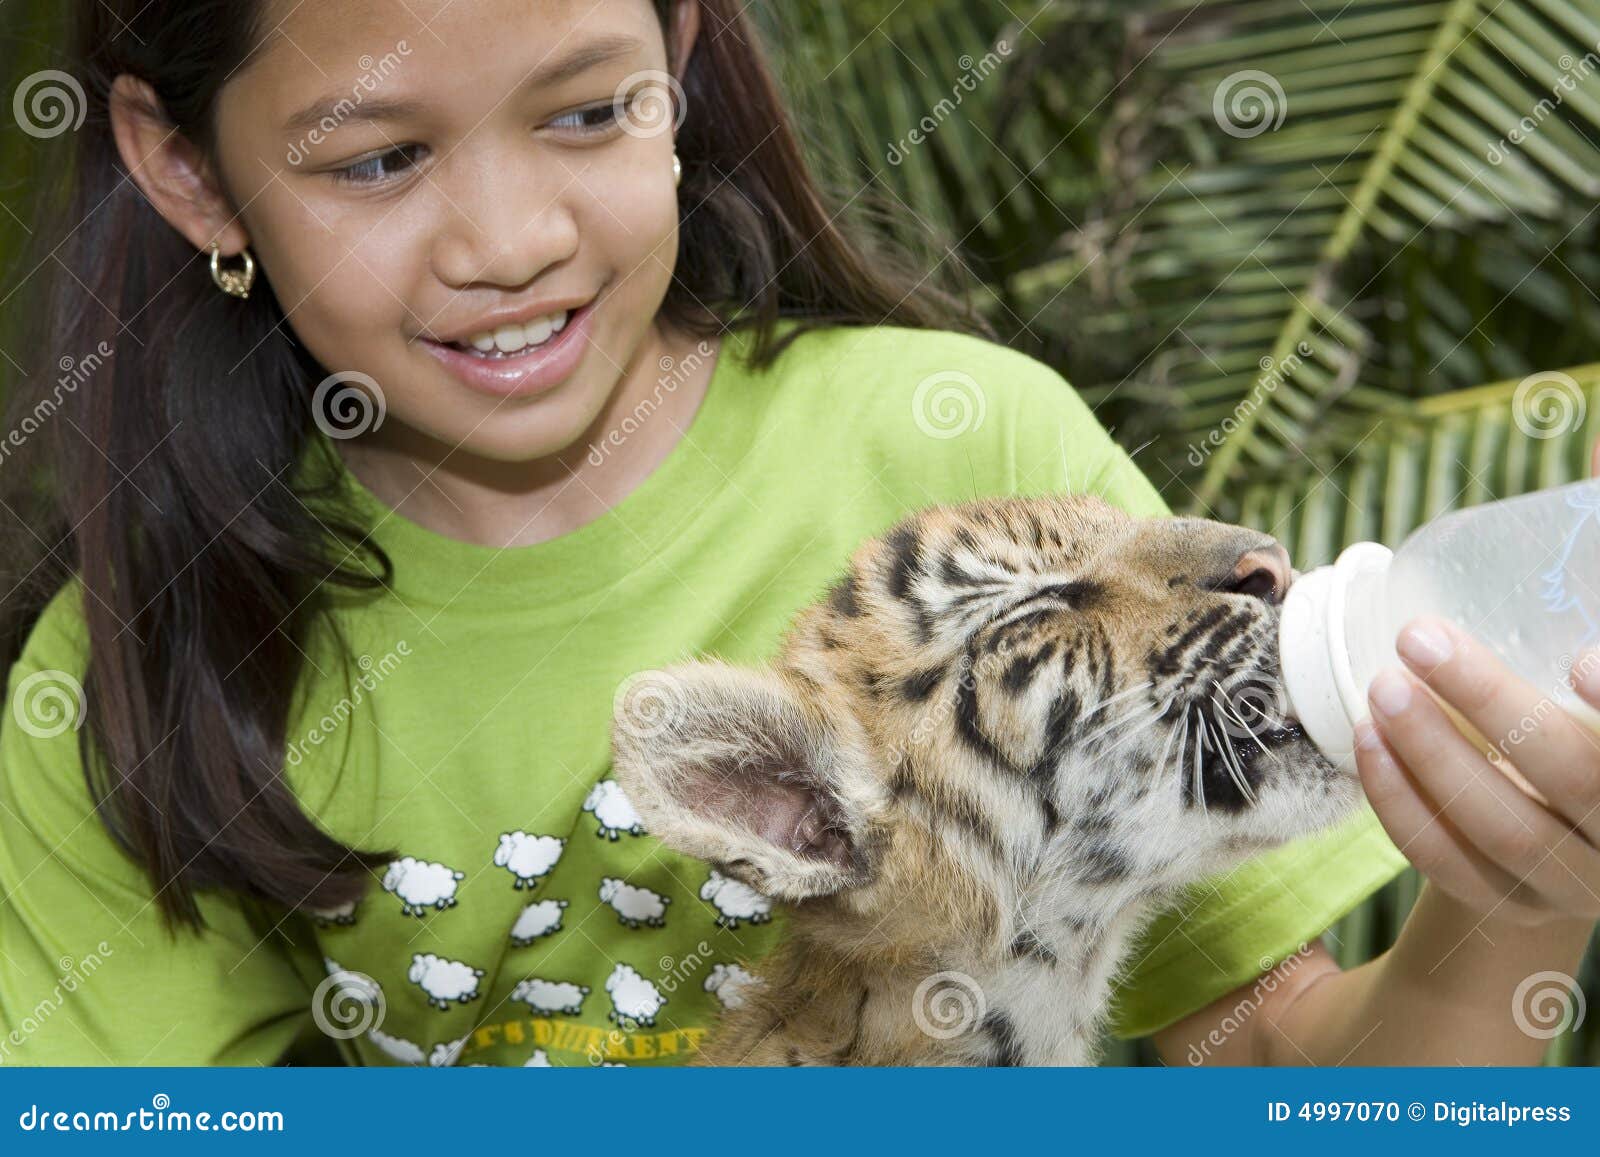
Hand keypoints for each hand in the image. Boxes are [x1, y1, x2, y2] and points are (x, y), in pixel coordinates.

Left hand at [1354, 619, 1599, 927]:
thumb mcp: (1590, 675)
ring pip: (1504, 828)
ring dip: (1432, 752)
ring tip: (1382, 687)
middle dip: (1494, 704)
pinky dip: (1400, 800)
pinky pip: (1446, 861)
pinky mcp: (1504, 902)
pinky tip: (1368, 740)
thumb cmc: (1584, 728)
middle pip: (1577, 781)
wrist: (1572, 839)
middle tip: (1420, 638)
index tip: (1583, 659)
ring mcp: (1569, 883)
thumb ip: (1593, 590)